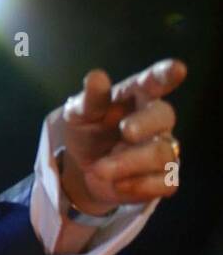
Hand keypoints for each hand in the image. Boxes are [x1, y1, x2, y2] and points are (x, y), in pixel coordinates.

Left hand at [58, 59, 185, 215]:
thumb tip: (97, 77)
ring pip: (161, 153)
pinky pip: (164, 183)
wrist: (83, 168)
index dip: (165, 75)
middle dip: (145, 123)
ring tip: (98, 169)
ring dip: (127, 162)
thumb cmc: (87, 131)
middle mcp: (154, 120)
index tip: (177, 68)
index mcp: (134, 97)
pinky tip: (116, 184)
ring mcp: (164, 149)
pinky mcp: (165, 178)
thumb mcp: (78, 115)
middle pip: (163, 115)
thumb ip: (89, 99)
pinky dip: (136, 185)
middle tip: (125, 132)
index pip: (152, 82)